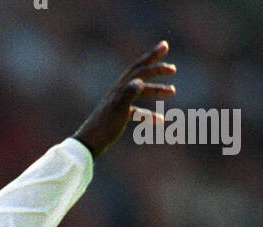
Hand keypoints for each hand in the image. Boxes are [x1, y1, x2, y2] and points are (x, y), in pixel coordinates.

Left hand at [74, 40, 175, 157]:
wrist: (90, 143)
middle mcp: (119, 92)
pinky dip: (148, 114)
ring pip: (141, 93)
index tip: (165, 46)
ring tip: (172, 91)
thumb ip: (129, 94)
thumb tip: (141, 81)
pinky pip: (137, 112)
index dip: (153, 57)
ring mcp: (119, 103)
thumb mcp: (119, 109)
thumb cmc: (105, 127)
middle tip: (173, 69)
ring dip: (157, 91)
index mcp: (120, 87)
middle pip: (141, 75)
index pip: (139, 68)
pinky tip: (160, 121)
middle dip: (157, 70)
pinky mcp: (118, 116)